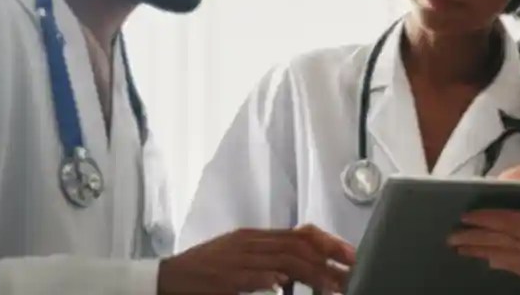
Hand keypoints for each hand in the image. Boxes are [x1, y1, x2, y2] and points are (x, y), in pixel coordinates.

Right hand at [158, 224, 355, 293]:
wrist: (167, 277)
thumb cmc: (205, 271)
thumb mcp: (239, 258)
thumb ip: (267, 260)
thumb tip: (294, 272)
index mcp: (255, 237)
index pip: (299, 233)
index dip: (328, 242)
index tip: (351, 255)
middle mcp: (250, 243)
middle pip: (297, 245)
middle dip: (329, 258)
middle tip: (352, 271)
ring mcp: (236, 258)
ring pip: (282, 259)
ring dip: (310, 273)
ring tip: (331, 286)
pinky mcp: (223, 277)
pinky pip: (251, 275)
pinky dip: (270, 278)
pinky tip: (284, 285)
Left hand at [447, 169, 519, 294]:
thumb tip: (510, 181)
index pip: (515, 221)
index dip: (486, 217)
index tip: (463, 212)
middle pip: (511, 244)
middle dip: (479, 237)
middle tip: (453, 233)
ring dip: (491, 254)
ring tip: (466, 248)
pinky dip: (515, 267)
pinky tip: (498, 261)